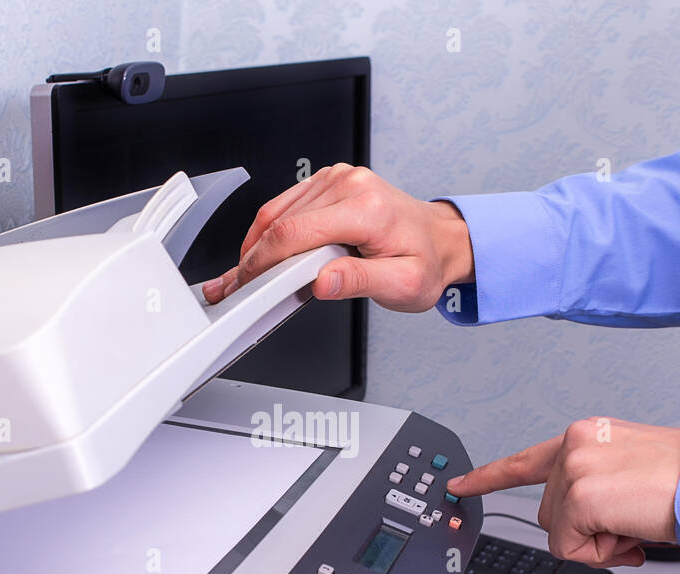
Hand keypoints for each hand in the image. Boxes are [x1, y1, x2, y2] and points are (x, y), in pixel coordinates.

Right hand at [201, 164, 473, 311]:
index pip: (296, 232)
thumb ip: (360, 282)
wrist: (440, 240)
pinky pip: (287, 205)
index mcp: (367, 209)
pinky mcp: (330, 182)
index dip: (263, 261)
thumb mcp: (402, 285)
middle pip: (280, 221)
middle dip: (254, 258)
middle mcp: (351, 185)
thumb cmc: (425, 262)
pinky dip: (270, 231)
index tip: (247, 284)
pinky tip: (267, 254)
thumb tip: (322, 281)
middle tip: (239, 288)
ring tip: (250, 276)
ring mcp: (339, 179)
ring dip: (258, 244)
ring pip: (277, 212)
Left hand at [446, 418, 679, 568]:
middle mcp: (576, 445)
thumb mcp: (630, 476)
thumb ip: (595, 492)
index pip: (525, 460)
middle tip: (630, 522)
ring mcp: (575, 469)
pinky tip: (632, 531)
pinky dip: (603, 553)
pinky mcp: (580, 498)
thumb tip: (583, 530)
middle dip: (586, 532)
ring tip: (637, 521)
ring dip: (599, 543)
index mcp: (587, 437)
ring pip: (559, 535)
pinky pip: (571, 549)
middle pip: (548, 514)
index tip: (457, 485)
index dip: (488, 477)